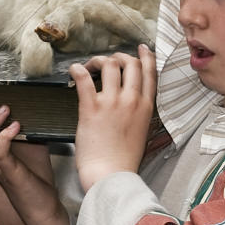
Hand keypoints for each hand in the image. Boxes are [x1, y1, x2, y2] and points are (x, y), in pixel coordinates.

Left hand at [70, 45, 155, 190]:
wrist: (111, 175)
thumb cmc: (124, 161)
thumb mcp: (143, 135)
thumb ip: (140, 116)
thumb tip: (134, 107)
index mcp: (146, 108)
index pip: (149, 73)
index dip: (145, 57)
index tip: (141, 49)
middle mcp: (131, 101)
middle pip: (130, 63)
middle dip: (119, 57)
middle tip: (108, 62)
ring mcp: (112, 103)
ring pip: (109, 65)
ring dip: (98, 61)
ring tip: (90, 67)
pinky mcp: (91, 108)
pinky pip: (83, 78)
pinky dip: (77, 69)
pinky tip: (74, 70)